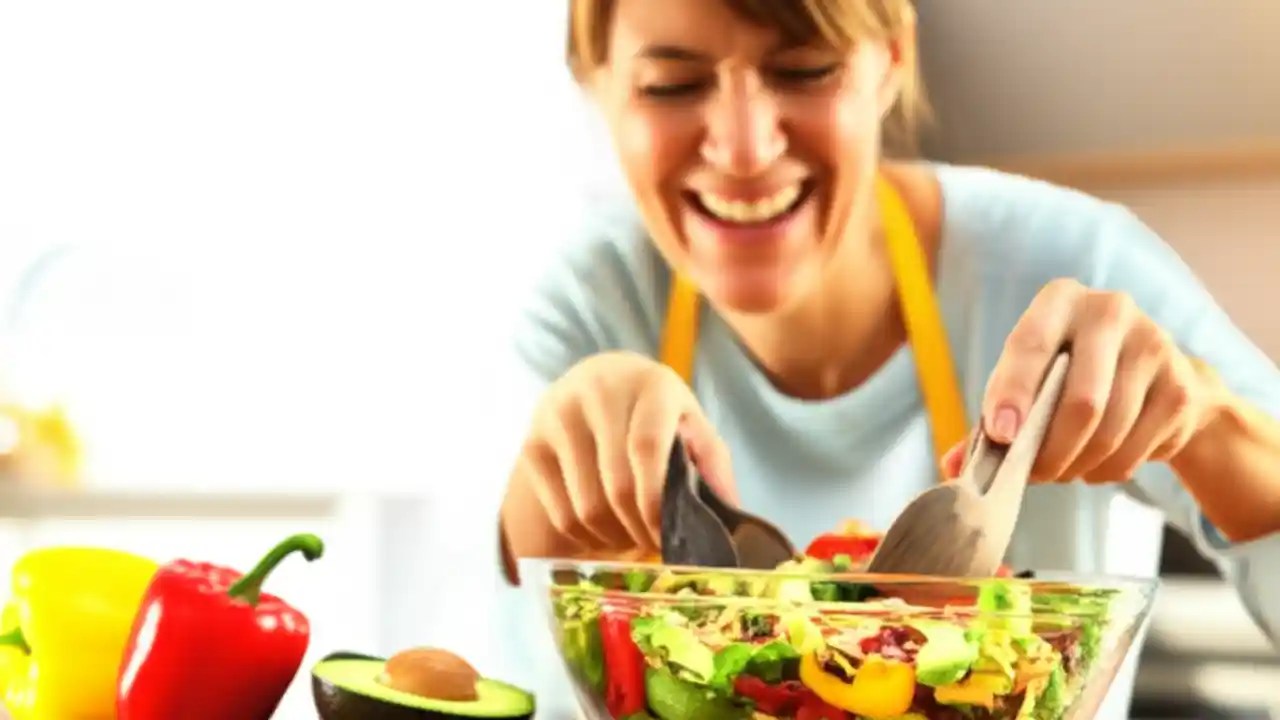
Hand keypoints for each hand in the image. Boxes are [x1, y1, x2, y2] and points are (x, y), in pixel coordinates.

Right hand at [501, 351, 734, 565]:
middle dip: (639, 529)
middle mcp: (598, 392)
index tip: (669, 535)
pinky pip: (560, 513)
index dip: (657, 502)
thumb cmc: (655, 409)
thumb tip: (730, 519)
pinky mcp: (532, 442)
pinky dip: (585, 536)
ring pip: (585, 506)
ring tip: (631, 538)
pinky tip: (603, 531)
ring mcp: (558, 416)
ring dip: (613, 538)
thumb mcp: (691, 422)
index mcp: (649, 384)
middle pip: (616, 486)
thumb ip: (713, 464)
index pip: (645, 448)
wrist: (600, 378)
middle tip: (655, 546)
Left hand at [942, 278, 1224, 483]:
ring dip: (1079, 466)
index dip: (1014, 393)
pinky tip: (1096, 464)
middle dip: (1051, 451)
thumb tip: (952, 468)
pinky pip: (1137, 450)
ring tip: (1063, 470)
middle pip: (1082, 402)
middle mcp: (1111, 311)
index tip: (1001, 436)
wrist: (1153, 374)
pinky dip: (1109, 470)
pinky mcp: (1182, 387)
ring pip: (1110, 432)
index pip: (1030, 345)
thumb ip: (990, 419)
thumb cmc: (1067, 374)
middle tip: (1034, 475)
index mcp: (1059, 300)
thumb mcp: (1027, 379)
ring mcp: (1154, 345)